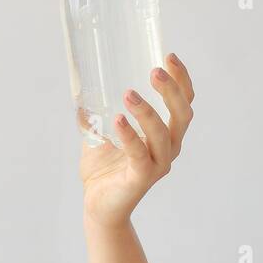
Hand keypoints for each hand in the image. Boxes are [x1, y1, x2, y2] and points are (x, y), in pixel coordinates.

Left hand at [81, 55, 193, 228]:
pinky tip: (118, 120)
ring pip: (163, 133)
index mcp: (166, 134)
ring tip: (129, 93)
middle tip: (155, 71)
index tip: (168, 56)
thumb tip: (78, 92)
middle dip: (172, 90)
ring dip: (148, 111)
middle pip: (182, 114)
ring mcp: (158, 164)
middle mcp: (169, 147)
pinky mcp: (141, 178)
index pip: (184, 102)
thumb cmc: (105, 170)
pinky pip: (139, 154)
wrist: (98, 206)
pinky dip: (130, 135)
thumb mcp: (99, 133)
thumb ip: (94, 114)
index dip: (182, 79)